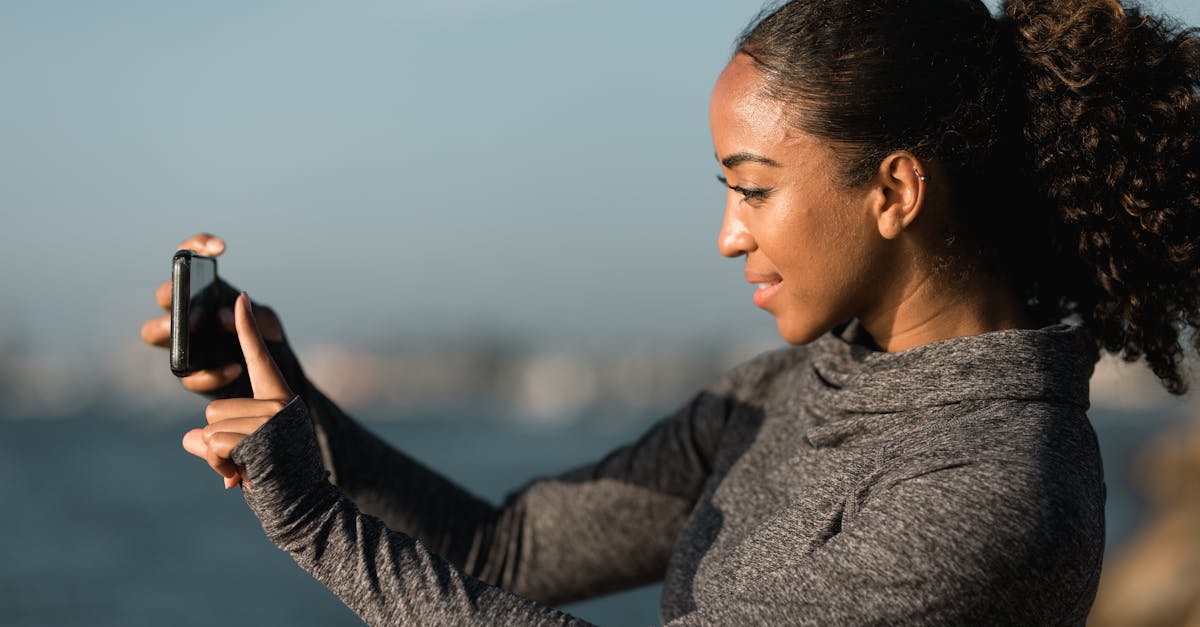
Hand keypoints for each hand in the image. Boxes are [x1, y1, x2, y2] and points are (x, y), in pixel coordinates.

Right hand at [139, 233, 285, 394]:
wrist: (273, 374)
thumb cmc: (265, 338)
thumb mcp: (267, 323)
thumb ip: (253, 316)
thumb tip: (221, 316)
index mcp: (205, 292)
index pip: (189, 259)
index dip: (198, 246)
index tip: (221, 249)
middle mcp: (188, 313)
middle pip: (165, 295)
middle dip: (172, 294)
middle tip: (186, 299)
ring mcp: (184, 342)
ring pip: (152, 332)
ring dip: (164, 329)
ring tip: (182, 330)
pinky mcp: (191, 374)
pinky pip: (187, 375)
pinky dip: (209, 374)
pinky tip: (234, 368)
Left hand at [182, 292, 295, 488]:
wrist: (307, 510)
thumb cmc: (278, 482)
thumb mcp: (245, 453)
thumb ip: (219, 439)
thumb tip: (189, 439)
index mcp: (279, 399)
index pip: (259, 359)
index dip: (247, 329)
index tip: (241, 298)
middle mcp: (278, 403)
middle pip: (213, 410)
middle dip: (218, 442)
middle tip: (247, 463)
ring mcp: (271, 418)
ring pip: (210, 428)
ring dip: (219, 457)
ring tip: (248, 471)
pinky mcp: (260, 435)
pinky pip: (214, 444)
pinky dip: (220, 465)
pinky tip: (245, 477)